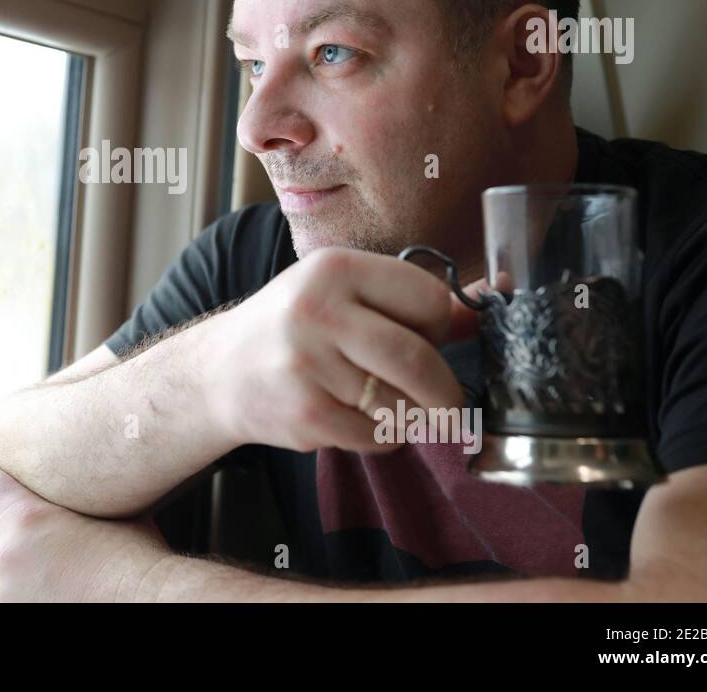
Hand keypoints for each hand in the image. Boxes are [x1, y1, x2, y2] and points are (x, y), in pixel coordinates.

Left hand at [0, 459, 172, 601]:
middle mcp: (7, 555)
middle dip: (9, 554)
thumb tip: (89, 493)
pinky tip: (65, 599)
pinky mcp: (12, 618)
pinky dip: (30, 604)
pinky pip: (11, 607)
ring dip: (23, 586)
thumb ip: (78, 506)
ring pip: (0, 588)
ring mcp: (5, 595)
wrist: (148, 600)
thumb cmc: (137, 560)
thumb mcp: (110, 514)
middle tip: (46, 562)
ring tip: (66, 587)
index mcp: (27, 518)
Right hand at [203, 246, 479, 453]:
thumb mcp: (342, 291)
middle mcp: (317, 311)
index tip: (428, 335)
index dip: (440, 324)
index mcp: (335, 269)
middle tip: (449, 403)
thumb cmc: (294, 327)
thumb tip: (487, 307)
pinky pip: (376, 437)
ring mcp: (307, 365)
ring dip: (407, 415)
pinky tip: (353, 418)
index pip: (428, 298)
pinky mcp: (304, 415)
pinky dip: (381, 437)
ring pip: (401, 405)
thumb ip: (407, 298)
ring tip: (379, 401)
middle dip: (445, 391)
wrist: (219, 371)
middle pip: (418, 359)